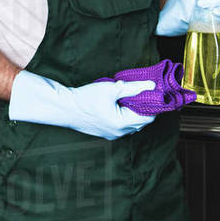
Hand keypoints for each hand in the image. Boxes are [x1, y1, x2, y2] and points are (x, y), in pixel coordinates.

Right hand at [8, 70, 156, 139]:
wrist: (64, 107)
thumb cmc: (85, 98)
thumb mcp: (112, 88)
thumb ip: (133, 88)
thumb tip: (151, 85)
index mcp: (122, 123)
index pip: (148, 116)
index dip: (153, 104)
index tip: (154, 92)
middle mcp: (119, 133)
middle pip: (142, 121)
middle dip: (145, 107)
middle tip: (143, 92)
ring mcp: (112, 135)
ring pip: (132, 124)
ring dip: (135, 112)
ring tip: (130, 97)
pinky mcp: (106, 133)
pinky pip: (123, 126)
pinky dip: (126, 116)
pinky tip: (120, 104)